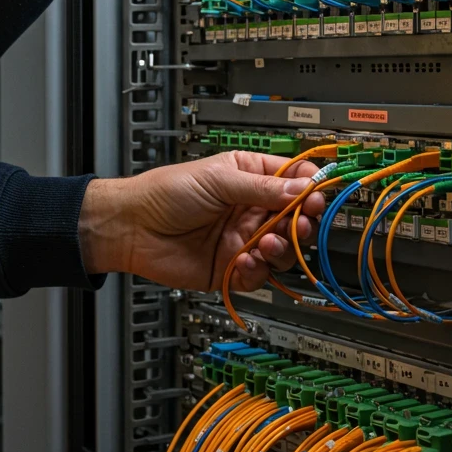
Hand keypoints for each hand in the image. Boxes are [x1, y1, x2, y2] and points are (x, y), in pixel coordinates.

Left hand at [78, 151, 324, 291]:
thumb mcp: (217, 180)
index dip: (309, 189)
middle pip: (295, 218)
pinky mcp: (232, 268)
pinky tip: (245, 261)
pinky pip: (259, 275)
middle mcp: (250, 208)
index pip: (292, 181)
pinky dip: (257, 271)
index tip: (318, 197)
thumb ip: (261, 188)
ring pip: (283, 249)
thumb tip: (301, 190)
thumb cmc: (165, 193)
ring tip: (267, 244)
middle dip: (302, 222)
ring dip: (282, 248)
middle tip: (300, 223)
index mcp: (248, 177)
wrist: (133, 228)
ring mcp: (242, 239)